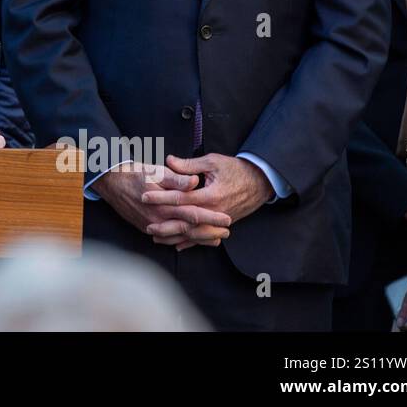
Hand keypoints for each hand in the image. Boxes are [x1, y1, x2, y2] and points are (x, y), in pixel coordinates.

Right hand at [93, 161, 231, 249]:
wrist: (109, 183)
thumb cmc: (134, 173)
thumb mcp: (155, 170)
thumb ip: (176, 178)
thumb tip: (194, 181)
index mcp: (163, 204)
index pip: (193, 213)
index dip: (211, 217)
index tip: (227, 219)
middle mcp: (158, 219)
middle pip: (189, 230)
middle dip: (210, 232)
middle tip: (226, 233)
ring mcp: (151, 226)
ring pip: (179, 237)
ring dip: (198, 239)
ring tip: (215, 239)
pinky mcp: (146, 228)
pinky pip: (167, 238)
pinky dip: (180, 241)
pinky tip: (189, 242)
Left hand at [140, 154, 272, 246]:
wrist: (261, 181)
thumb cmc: (236, 169)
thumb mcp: (212, 162)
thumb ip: (189, 165)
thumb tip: (169, 161)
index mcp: (211, 195)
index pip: (181, 198)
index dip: (162, 197)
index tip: (145, 196)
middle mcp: (215, 211)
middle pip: (185, 221)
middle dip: (165, 224)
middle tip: (146, 225)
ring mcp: (220, 221)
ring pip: (194, 233)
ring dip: (175, 236)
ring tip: (156, 237)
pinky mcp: (223, 224)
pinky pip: (205, 236)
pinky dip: (190, 242)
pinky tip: (177, 245)